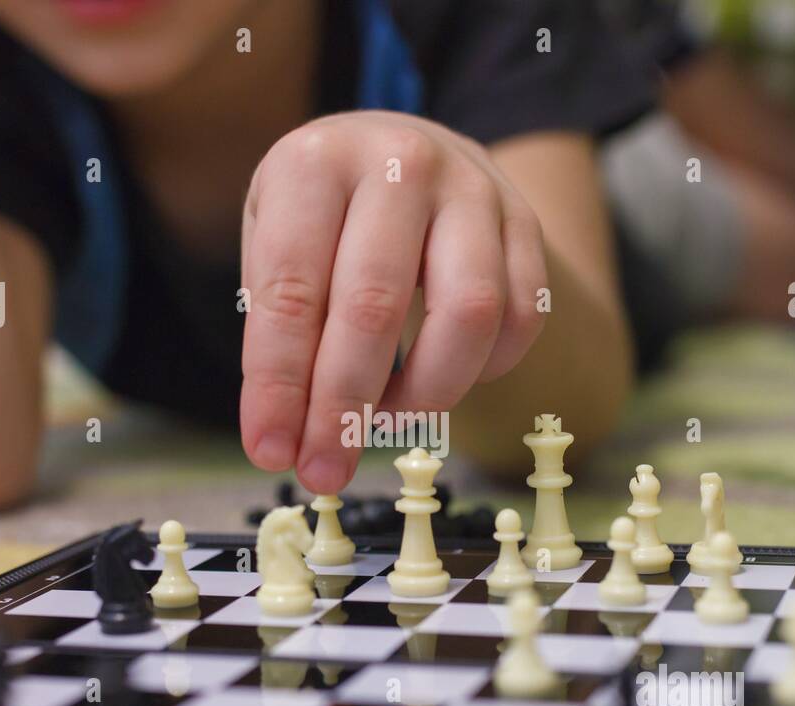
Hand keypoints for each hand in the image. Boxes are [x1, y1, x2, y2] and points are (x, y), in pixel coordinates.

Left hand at [239, 111, 547, 492]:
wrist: (403, 145)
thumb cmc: (323, 213)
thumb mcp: (274, 240)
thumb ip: (278, 330)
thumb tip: (289, 439)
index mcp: (315, 164)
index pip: (292, 291)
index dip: (280, 385)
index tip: (270, 451)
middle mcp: (399, 164)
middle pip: (374, 308)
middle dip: (343, 408)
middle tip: (324, 470)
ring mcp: (473, 190)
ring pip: (468, 314)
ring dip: (425, 393)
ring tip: (385, 419)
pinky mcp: (524, 222)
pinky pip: (521, 318)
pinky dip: (483, 371)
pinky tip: (438, 382)